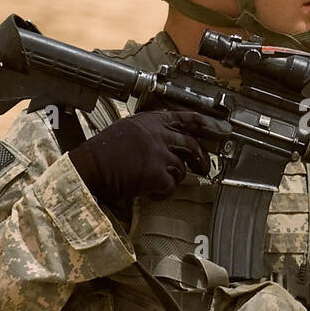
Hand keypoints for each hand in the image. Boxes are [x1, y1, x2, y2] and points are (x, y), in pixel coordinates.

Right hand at [68, 110, 230, 207]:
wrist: (88, 169)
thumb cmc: (102, 154)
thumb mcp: (126, 131)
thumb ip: (148, 133)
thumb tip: (168, 144)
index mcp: (149, 121)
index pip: (185, 118)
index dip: (206, 123)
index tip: (221, 128)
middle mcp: (157, 133)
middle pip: (190, 143)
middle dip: (201, 158)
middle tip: (205, 167)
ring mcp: (158, 153)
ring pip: (182, 168)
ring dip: (176, 178)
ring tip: (164, 183)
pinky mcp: (156, 173)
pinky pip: (171, 185)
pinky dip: (164, 192)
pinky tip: (152, 193)